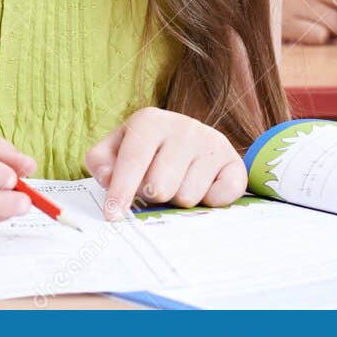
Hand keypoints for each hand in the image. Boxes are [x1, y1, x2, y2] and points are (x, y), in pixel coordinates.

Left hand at [85, 107, 245, 217]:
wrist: (189, 138)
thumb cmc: (145, 148)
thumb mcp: (116, 148)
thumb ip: (101, 162)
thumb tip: (108, 180)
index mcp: (150, 120)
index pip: (132, 162)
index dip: (120, 192)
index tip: (112, 216)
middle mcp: (184, 127)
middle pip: (159, 187)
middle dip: (151, 196)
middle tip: (154, 185)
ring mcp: (213, 144)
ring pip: (187, 198)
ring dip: (178, 199)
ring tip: (177, 181)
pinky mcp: (235, 164)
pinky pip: (219, 199)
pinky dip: (208, 201)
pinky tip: (201, 185)